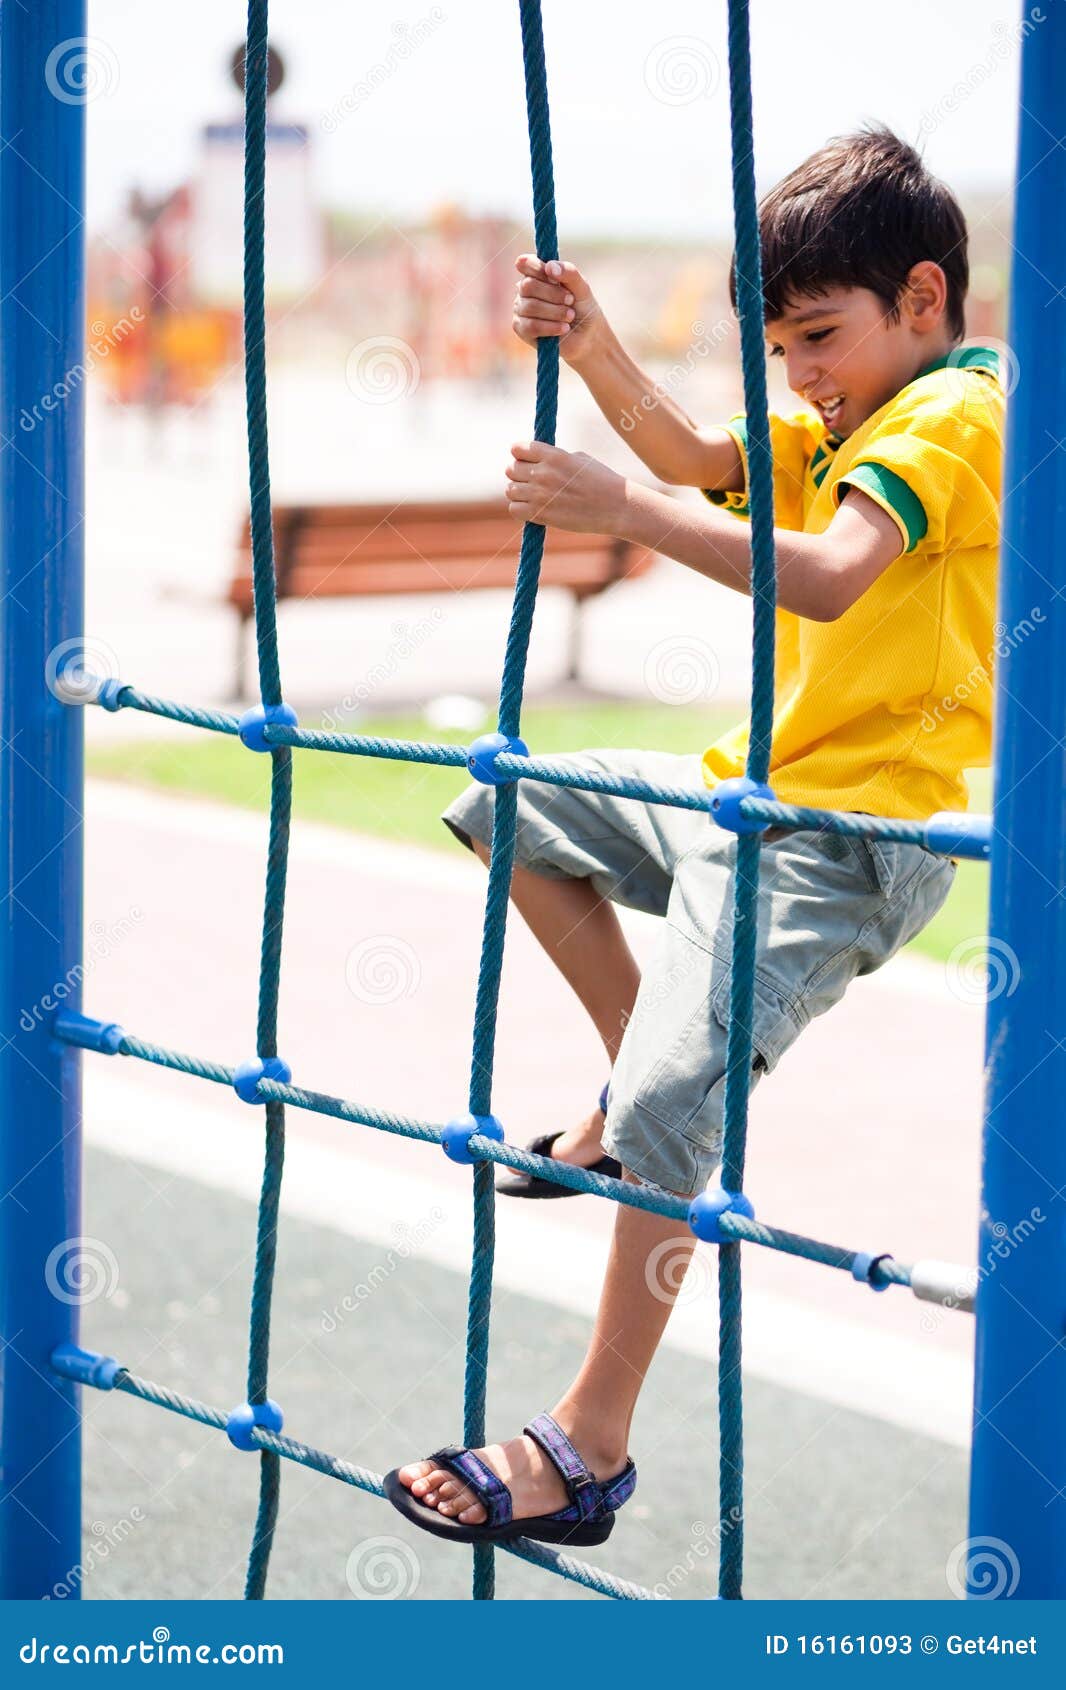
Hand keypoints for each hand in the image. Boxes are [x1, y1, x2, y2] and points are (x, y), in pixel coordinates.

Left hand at [505, 441, 626, 533]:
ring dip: (519, 493)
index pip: (518, 449)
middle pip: (511, 469)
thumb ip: (556, 458)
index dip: (520, 455)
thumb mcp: (580, 459)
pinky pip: (514, 509)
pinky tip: (533, 509)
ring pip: (510, 490)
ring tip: (534, 496)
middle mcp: (544, 473)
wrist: (616, 507)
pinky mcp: (541, 515)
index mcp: (554, 455)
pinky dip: (520, 509)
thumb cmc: (603, 481)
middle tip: (532, 481)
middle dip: (519, 474)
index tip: (527, 461)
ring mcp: (541, 495)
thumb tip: (540, 460)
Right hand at [511, 255, 602, 365]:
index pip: (525, 264)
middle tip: (570, 300)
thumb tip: (550, 267)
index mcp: (537, 275)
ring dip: (555, 312)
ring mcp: (521, 310)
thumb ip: (569, 272)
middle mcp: (525, 291)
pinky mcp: (522, 330)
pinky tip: (564, 328)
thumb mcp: (581, 286)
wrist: (587, 335)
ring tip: (570, 316)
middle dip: (553, 294)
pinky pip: (531, 326)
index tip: (552, 274)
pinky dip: (550, 327)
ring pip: (530, 307)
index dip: (535, 266)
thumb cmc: (582, 307)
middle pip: (528, 285)